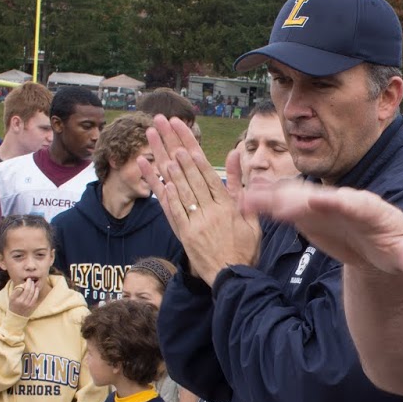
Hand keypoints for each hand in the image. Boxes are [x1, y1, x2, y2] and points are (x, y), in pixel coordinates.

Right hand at [8, 277, 42, 316]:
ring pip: (31, 292)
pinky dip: (36, 292)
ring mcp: (26, 304)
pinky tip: (36, 288)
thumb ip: (16, 290)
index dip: (23, 283)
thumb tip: (23, 284)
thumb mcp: (11, 298)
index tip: (25, 280)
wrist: (16, 316)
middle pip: (27, 289)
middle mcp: (20, 301)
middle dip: (29, 283)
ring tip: (32, 283)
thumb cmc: (13, 304)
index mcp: (14, 298)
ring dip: (33, 286)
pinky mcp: (31, 306)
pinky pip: (35, 297)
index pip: (19, 288)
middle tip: (30, 279)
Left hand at [149, 115, 260, 285]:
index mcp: (227, 204)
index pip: (205, 168)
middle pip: (187, 171)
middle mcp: (209, 210)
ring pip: (176, 185)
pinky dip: (160, 188)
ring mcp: (194, 222)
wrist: (233, 278)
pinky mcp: (183, 233)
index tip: (179, 127)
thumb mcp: (251, 216)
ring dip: (162, 159)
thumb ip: (241, 185)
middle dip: (172, 143)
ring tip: (152, 138)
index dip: (190, 145)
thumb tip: (236, 156)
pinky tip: (151, 170)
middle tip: (160, 122)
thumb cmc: (245, 248)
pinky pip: (169, 207)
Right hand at [241, 179, 402, 275]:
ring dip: (275, 198)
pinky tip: (245, 203)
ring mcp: (324, 205)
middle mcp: (345, 201)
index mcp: (371, 210)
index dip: (338, 201)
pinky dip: (267, 204)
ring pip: (298, 197)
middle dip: (301, 199)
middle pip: (321, 198)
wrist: (377, 246)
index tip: (319, 201)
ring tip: (251, 199)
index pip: (355, 204)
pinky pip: (286, 206)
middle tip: (279, 204)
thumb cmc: (394, 248)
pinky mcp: (308, 213)